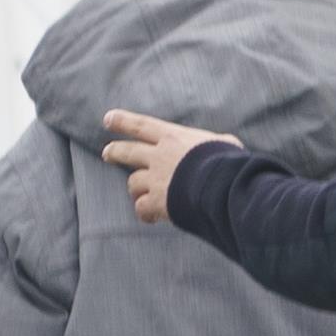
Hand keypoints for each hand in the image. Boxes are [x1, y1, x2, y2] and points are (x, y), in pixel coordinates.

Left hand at [99, 110, 237, 226]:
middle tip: (107, 153)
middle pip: (128, 152)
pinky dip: (145, 213)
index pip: (142, 125)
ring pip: (133, 183)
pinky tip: (152, 217)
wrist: (220, 186)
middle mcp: (158, 156)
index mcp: (173, 137)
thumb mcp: (223, 144)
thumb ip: (215, 144)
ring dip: (136, 189)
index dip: (124, 121)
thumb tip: (224, 145)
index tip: (108, 118)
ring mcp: (155, 179)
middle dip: (115, 151)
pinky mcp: (156, 202)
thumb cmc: (228, 163)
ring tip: (142, 195)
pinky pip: (141, 208)